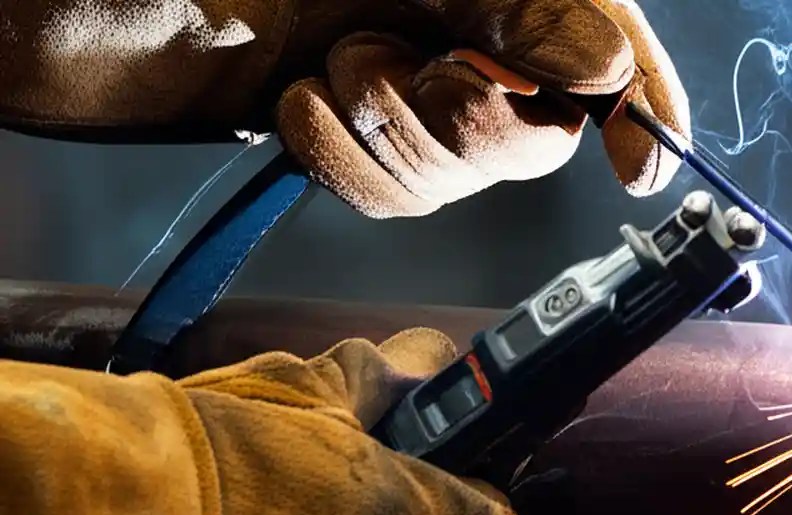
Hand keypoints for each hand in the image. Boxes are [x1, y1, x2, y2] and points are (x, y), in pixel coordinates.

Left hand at [276, 0, 689, 216]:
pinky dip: (345, 160)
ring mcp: (414, 101)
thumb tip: (607, 70)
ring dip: (389, 132)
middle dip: (476, 122)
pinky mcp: (362, 147)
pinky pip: (392, 199)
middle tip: (427, 72)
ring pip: (458, 180)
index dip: (639, 109)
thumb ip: (529, 8)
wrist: (132, 12)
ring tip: (336, 67)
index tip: (641, 165)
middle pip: (537, 138)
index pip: (604, 50)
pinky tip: (304, 104)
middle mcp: (470, 43)